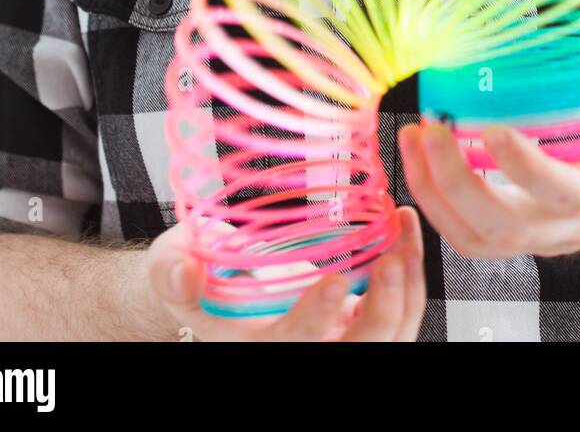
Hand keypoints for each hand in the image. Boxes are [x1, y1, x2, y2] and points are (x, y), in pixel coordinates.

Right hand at [146, 207, 425, 341]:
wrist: (213, 282)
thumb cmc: (192, 275)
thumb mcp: (170, 269)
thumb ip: (174, 272)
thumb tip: (185, 270)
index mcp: (260, 346)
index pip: (295, 345)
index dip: (314, 320)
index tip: (332, 283)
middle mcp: (307, 350)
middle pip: (358, 352)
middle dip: (383, 311)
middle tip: (392, 260)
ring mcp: (338, 337)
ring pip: (390, 334)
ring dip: (407, 288)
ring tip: (406, 234)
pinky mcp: (358, 316)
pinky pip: (398, 307)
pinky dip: (409, 271)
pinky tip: (406, 227)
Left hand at [398, 71, 579, 259]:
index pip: (565, 193)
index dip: (527, 169)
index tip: (493, 129)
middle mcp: (564, 226)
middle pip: (504, 226)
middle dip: (457, 182)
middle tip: (429, 129)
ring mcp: (536, 238)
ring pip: (475, 238)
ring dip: (433, 193)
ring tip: (411, 139)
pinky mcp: (513, 238)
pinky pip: (465, 237)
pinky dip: (433, 204)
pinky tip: (415, 160)